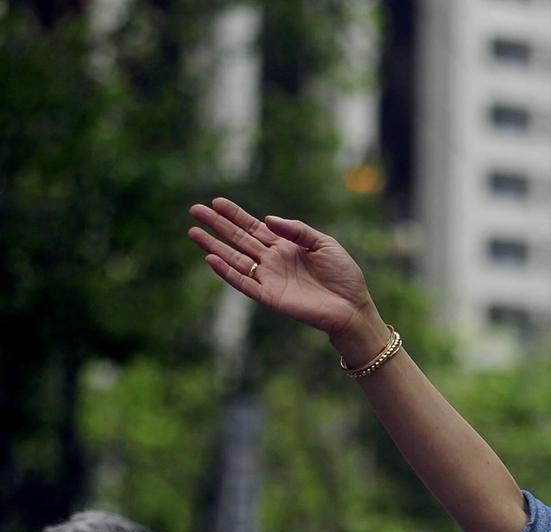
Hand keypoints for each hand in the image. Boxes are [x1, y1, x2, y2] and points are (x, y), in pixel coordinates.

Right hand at [189, 197, 375, 340]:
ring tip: (194, 232)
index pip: (254, 227)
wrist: (353, 307)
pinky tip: (212, 259)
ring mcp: (269, 278)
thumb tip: (267, 219)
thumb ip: (297, 230)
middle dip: (217, 225)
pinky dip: (227, 272)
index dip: (235, 215)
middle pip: (239, 239)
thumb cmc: (343, 275)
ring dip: (214, 247)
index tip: (217, 201)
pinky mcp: (270, 296)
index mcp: (285, 246)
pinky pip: (243, 283)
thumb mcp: (323, 244)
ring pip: (235, 259)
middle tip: (195, 210)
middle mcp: (272, 261)